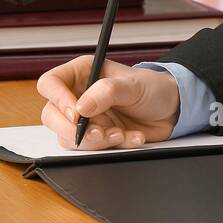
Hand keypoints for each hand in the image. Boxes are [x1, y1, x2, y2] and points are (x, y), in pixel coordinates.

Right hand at [35, 55, 181, 149]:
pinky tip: (132, 137)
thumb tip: (81, 108)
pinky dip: (112, 147)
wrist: (172, 109)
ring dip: (94, 141)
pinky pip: (90, 148)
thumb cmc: (152, 87)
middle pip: (52, 115)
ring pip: (68, 137)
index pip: (50, 84)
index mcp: (81, 73)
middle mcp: (78, 95)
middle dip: (72, 130)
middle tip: (97, 133)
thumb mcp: (132, 85)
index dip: (58, 100)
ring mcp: (85, 118)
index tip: (77, 114)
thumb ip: (106, 92)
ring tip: (119, 135)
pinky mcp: (96, 136)